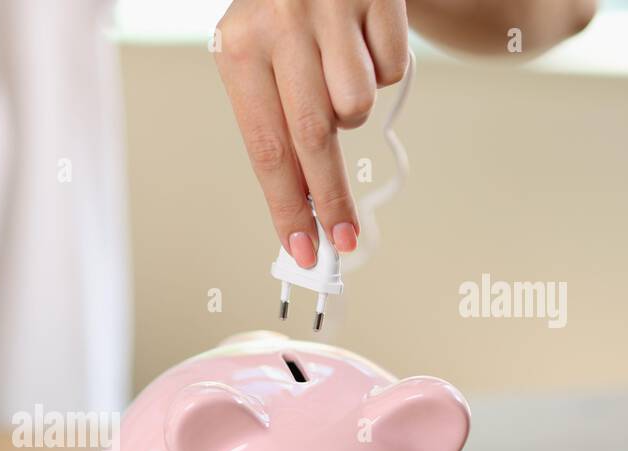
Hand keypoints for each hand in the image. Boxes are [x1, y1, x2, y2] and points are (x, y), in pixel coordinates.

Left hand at [215, 0, 409, 266]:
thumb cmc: (278, 16)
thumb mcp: (254, 57)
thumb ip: (272, 123)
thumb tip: (300, 204)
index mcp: (238, 48)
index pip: (266, 148)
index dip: (286, 206)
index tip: (303, 248)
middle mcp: (282, 25)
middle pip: (313, 139)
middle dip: (330, 198)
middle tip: (343, 239)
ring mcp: (332, 7)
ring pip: (356, 105)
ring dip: (352, 112)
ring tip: (336, 78)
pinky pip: (389, 69)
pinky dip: (380, 70)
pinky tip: (360, 44)